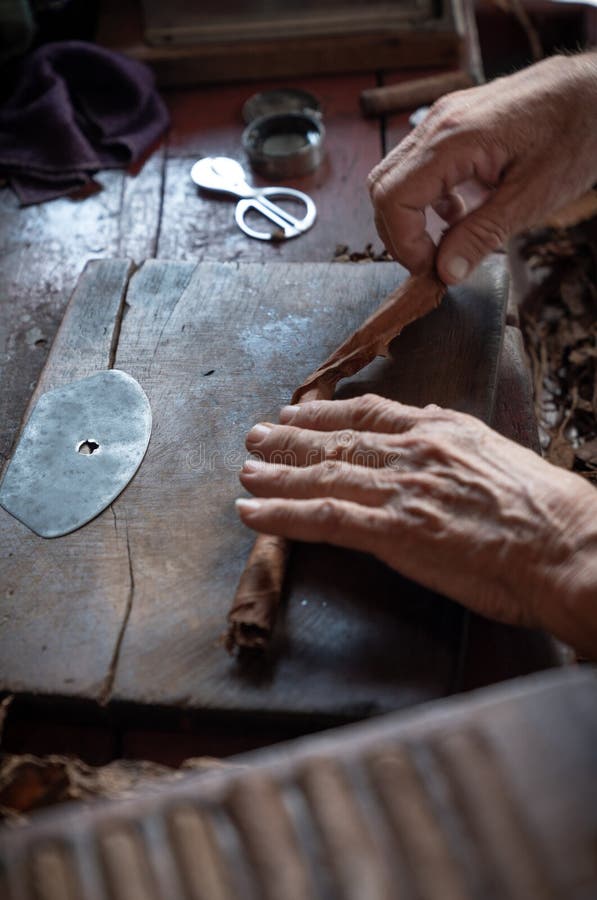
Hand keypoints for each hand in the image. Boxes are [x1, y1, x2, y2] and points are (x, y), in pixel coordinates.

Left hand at [237, 395, 596, 656]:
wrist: (565, 544)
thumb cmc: (542, 506)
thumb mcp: (494, 449)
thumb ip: (450, 435)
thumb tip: (421, 418)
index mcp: (437, 430)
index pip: (365, 413)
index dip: (322, 413)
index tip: (294, 413)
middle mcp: (411, 452)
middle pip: (335, 441)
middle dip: (288, 440)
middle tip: (253, 437)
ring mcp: (400, 491)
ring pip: (322, 476)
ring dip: (276, 476)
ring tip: (245, 474)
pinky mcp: (395, 531)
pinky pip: (325, 519)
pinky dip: (283, 515)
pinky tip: (253, 514)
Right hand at [367, 53, 596, 284]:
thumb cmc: (576, 133)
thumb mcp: (532, 198)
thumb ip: (482, 236)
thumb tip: (446, 272)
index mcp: (454, 139)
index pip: (393, 198)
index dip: (404, 243)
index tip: (430, 269)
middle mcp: (439, 123)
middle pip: (383, 187)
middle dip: (399, 234)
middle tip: (431, 263)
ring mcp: (443, 119)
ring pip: (395, 176)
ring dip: (410, 217)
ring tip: (446, 242)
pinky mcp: (453, 123)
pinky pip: (418, 165)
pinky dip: (426, 198)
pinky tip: (458, 213)